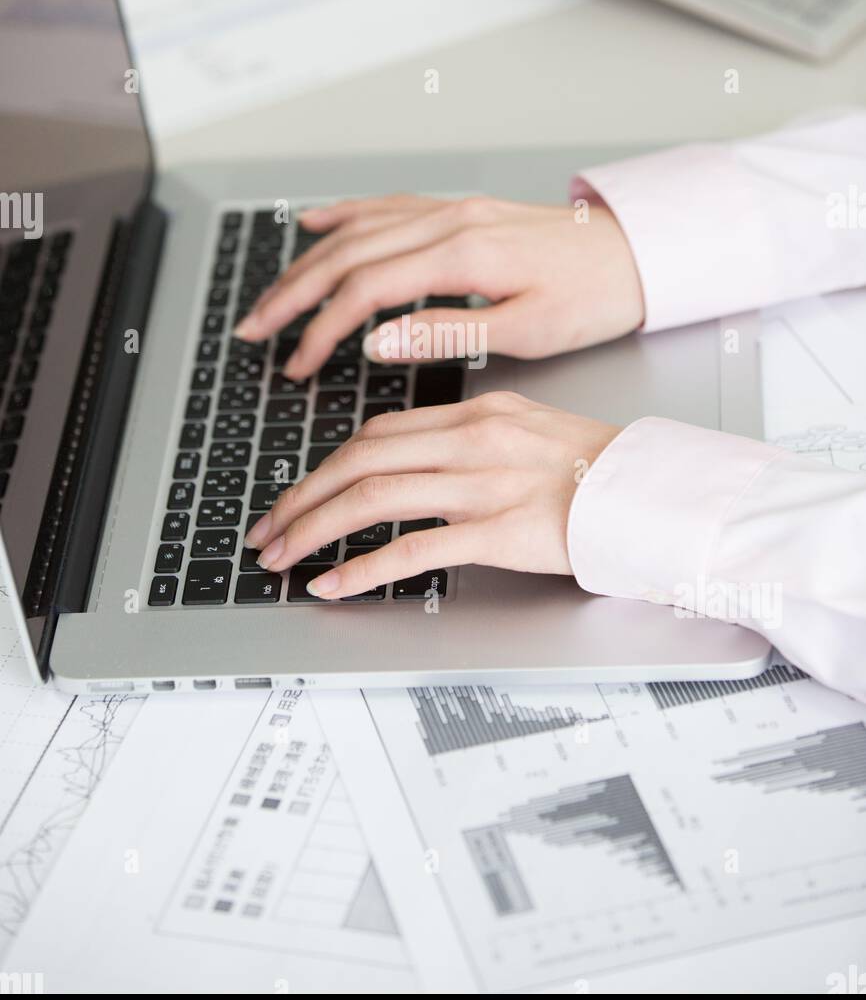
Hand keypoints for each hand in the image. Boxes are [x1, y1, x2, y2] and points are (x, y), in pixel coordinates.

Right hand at [234, 194, 644, 377]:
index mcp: (463, 254)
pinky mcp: (458, 209)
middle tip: (254, 330)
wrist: (635, 254)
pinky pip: (387, 205)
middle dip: (293, 295)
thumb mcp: (525, 331)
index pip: (366, 291)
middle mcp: (448, 220)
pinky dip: (345, 215)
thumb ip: (444, 332)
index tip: (297, 364)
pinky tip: (315, 224)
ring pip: (358, 229)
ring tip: (270, 296)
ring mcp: (451, 209)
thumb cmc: (592, 297)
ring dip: (307, 262)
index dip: (322, 329)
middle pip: (347, 254)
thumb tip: (373, 341)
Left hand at [245, 392, 620, 597]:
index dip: (326, 466)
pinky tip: (334, 586)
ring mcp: (483, 485)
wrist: (654, 494)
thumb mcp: (529, 431)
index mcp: (477, 413)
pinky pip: (413, 549)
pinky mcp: (499, 532)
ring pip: (373, 497)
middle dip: (302, 498)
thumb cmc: (599, 472)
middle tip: (269, 530)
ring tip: (282, 557)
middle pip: (360, 460)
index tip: (298, 494)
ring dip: (315, 529)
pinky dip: (362, 568)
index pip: (379, 433)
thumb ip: (471, 440)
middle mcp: (472, 441)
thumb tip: (417, 462)